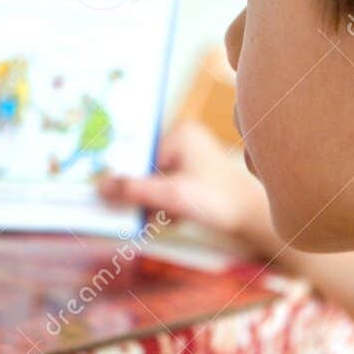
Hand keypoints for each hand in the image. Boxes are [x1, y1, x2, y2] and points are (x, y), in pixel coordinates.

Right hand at [98, 122, 281, 256]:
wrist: (253, 219)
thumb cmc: (219, 201)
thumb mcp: (173, 196)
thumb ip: (136, 190)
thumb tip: (100, 187)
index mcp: (180, 134)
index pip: (138, 154)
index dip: (123, 175)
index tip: (104, 193)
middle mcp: (183, 140)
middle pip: (144, 168)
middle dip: (143, 195)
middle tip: (142, 213)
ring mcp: (188, 157)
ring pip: (153, 182)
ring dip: (155, 205)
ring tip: (168, 217)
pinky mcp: (192, 175)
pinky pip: (165, 189)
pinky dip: (165, 207)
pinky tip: (176, 218)